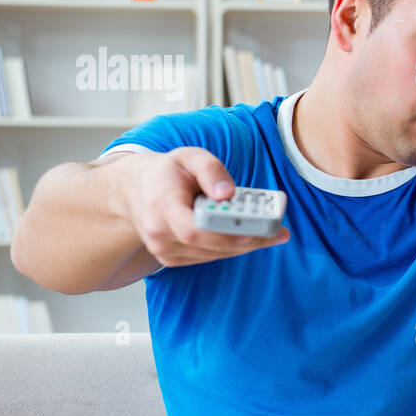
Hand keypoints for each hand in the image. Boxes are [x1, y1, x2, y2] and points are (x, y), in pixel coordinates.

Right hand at [125, 147, 288, 267]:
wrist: (137, 190)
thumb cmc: (169, 172)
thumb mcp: (189, 157)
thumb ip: (210, 170)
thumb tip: (228, 192)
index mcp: (161, 205)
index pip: (193, 229)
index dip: (224, 234)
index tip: (253, 232)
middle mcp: (159, 233)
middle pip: (208, 246)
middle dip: (247, 240)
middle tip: (278, 232)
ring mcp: (163, 250)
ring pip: (212, 254)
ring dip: (245, 246)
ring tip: (274, 233)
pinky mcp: (171, 259)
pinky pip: (208, 257)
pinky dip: (231, 248)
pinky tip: (253, 238)